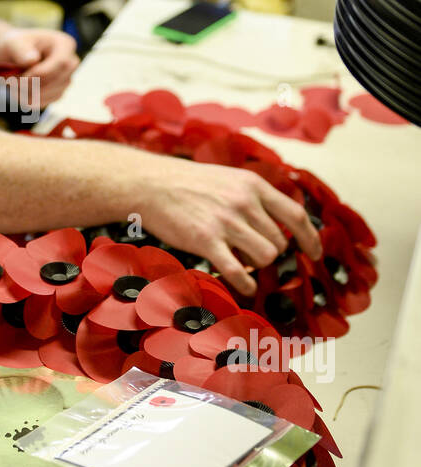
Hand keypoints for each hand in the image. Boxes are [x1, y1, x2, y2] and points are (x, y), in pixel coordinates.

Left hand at [0, 27, 79, 108]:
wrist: (12, 55)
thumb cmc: (15, 45)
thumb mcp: (13, 43)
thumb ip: (21, 50)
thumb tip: (33, 60)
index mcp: (63, 44)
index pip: (62, 63)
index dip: (42, 73)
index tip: (20, 77)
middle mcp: (70, 62)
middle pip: (60, 80)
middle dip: (35, 86)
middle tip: (12, 83)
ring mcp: (65, 79)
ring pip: (53, 94)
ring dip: (30, 94)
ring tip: (12, 85)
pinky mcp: (57, 92)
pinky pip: (46, 102)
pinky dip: (29, 100)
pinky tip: (17, 92)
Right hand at [133, 153, 322, 296]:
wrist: (150, 184)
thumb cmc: (189, 184)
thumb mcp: (229, 179)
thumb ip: (254, 198)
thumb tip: (278, 225)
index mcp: (253, 185)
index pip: (296, 215)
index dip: (310, 238)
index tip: (315, 253)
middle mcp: (244, 203)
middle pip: (279, 242)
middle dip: (270, 252)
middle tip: (251, 253)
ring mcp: (226, 222)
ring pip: (265, 257)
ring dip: (257, 265)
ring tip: (241, 261)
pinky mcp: (206, 241)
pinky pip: (238, 271)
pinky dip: (246, 284)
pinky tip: (244, 287)